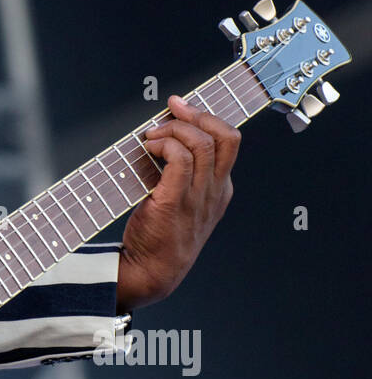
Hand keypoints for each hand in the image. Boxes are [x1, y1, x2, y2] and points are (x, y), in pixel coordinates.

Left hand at [116, 95, 240, 310]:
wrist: (152, 271)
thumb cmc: (160, 234)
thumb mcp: (183, 201)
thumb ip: (180, 173)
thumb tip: (161, 135)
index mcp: (220, 189)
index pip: (229, 141)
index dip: (207, 117)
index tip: (181, 107)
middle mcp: (215, 191)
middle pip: (225, 136)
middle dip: (196, 114)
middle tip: (170, 112)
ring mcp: (198, 197)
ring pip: (201, 143)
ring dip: (173, 130)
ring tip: (152, 137)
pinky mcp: (175, 202)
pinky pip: (179, 159)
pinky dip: (164, 145)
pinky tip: (149, 149)